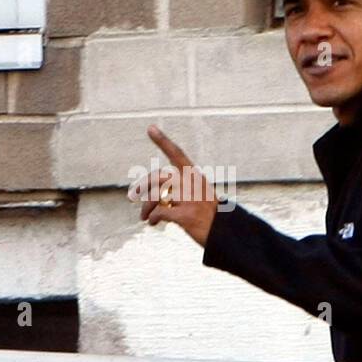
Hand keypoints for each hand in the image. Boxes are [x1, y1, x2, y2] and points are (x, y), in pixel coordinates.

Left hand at [130, 126, 218, 246]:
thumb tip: (150, 193)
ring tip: (145, 216)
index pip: (178, 154)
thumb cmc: (210, 216)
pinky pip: (160, 213)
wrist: (227, 234)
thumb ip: (179, 189)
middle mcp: (192, 184)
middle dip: (142, 188)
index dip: (163, 141)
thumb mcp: (199, 195)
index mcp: (195, 177)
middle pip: (158, 178)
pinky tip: (153, 223)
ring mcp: (189, 200)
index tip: (150, 128)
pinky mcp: (186, 215)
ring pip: (156, 197)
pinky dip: (153, 218)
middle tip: (134, 198)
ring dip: (146, 208)